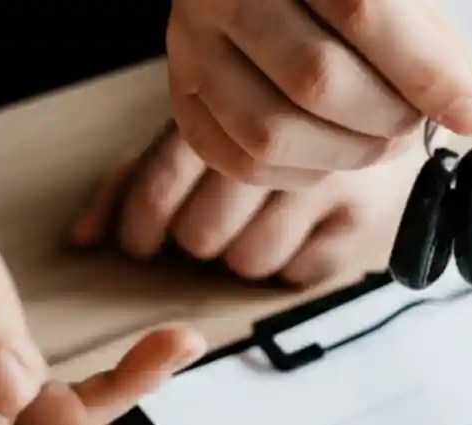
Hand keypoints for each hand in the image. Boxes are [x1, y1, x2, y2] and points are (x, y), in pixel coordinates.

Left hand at [71, 120, 423, 285]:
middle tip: (215, 223)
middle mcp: (282, 138)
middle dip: (198, 238)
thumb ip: (139, 176)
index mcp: (232, 103)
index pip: (163, 182)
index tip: (142, 242)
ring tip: (259, 226)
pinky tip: (298, 232)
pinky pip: (299, 274)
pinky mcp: (362, 218)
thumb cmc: (284, 121)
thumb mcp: (206, 127)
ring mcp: (327, 178)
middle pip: (202, 234)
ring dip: (242, 254)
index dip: (142, 225)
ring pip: (248, 261)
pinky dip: (290, 264)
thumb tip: (83, 237)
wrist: (389, 103)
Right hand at [165, 0, 471, 185]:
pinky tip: (332, 150)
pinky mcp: (184, 100)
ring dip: (348, 154)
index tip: (468, 112)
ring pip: (272, 134)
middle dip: (386, 118)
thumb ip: (431, 44)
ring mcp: (191, 49)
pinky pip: (243, 163)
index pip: (361, 9)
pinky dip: (304, 173)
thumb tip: (468, 107)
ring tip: (379, 136)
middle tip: (416, 120)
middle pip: (315, 80)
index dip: (423, 70)